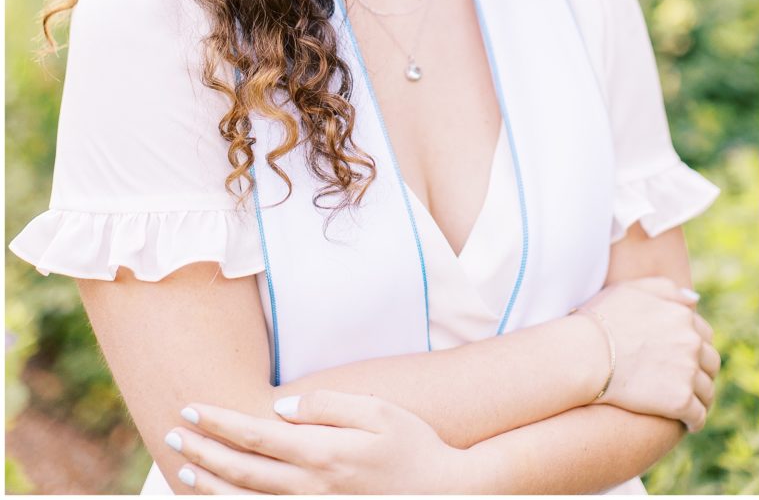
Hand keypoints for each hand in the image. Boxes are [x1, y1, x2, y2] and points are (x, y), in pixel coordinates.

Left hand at [164, 388, 470, 493]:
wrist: (446, 496)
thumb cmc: (415, 446)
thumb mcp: (378, 412)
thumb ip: (328, 406)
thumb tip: (283, 410)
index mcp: (322, 453)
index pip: (256, 437)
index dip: (219, 424)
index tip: (192, 409)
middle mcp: (311, 489)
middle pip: (242, 471)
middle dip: (203, 450)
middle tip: (172, 433)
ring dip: (211, 485)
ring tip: (184, 467)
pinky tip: (221, 499)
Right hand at [577, 277, 720, 431]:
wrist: (585, 353)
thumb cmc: (601, 319)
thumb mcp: (631, 289)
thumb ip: (665, 289)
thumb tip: (694, 300)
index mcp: (682, 316)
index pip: (704, 333)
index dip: (696, 345)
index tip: (685, 355)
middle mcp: (691, 343)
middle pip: (711, 362)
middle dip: (702, 371)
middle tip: (686, 380)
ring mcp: (688, 373)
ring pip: (707, 390)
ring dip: (700, 397)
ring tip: (687, 404)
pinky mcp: (681, 401)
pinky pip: (698, 415)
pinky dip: (695, 420)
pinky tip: (685, 422)